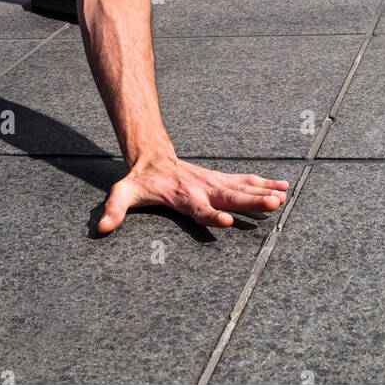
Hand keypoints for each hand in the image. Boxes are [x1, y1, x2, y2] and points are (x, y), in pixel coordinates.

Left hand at [97, 156, 288, 233]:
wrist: (152, 156)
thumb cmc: (140, 181)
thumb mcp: (122, 193)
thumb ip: (114, 210)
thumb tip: (101, 228)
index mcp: (183, 197)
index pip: (199, 209)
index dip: (211, 216)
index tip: (227, 222)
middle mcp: (202, 189)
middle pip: (229, 197)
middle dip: (251, 202)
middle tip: (273, 204)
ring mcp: (213, 183)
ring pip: (242, 187)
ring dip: (263, 192)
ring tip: (283, 197)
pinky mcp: (220, 179)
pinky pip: (245, 181)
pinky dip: (264, 183)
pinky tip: (282, 188)